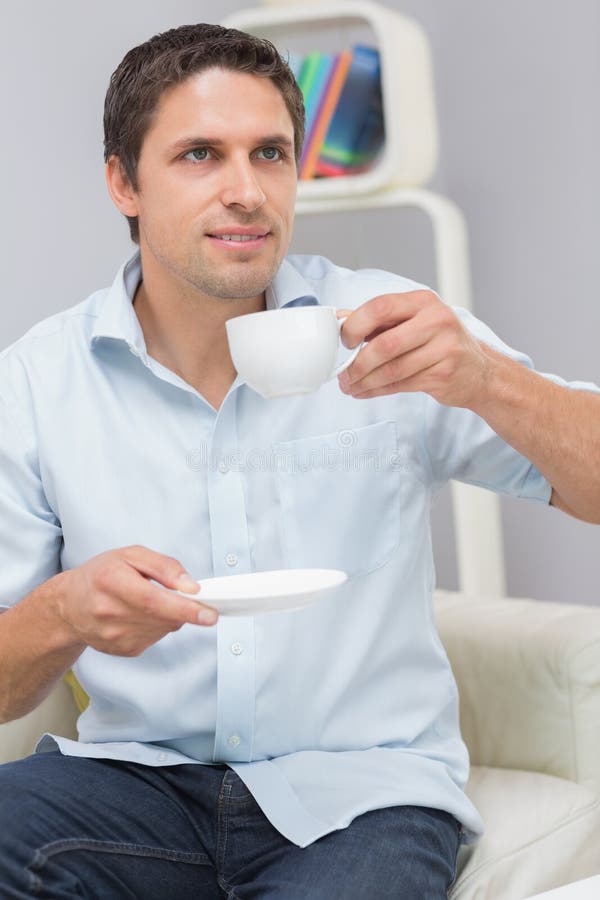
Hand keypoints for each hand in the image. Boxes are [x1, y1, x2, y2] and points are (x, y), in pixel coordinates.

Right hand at [54, 545, 216, 656]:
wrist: (69, 604)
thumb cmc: (102, 574)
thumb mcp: (131, 555)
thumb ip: (164, 567)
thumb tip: (191, 587)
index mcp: (111, 581)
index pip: (154, 600)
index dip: (185, 608)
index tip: (210, 614)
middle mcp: (109, 612)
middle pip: (163, 617)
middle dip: (185, 609)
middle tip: (194, 599)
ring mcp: (114, 636)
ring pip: (164, 629)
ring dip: (170, 616)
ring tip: (152, 601)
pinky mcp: (121, 650)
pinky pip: (155, 638)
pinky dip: (159, 626)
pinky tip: (142, 615)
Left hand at [336, 291, 490, 407]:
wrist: (478, 371)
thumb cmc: (439, 342)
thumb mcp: (413, 321)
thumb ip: (378, 320)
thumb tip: (340, 318)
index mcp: (423, 301)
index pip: (381, 306)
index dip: (356, 324)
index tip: (345, 341)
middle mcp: (436, 321)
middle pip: (385, 344)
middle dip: (358, 363)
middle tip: (344, 374)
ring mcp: (444, 349)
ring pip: (392, 369)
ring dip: (365, 381)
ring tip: (350, 386)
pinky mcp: (444, 375)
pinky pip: (401, 385)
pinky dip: (377, 390)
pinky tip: (365, 392)